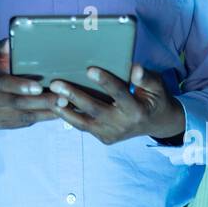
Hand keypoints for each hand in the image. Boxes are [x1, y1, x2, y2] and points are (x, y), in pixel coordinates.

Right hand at [0, 38, 59, 128]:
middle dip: (41, 102)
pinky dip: (40, 118)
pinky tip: (55, 112)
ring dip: (44, 112)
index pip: (3, 84)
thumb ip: (2, 47)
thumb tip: (12, 39)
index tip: (39, 86)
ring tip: (64, 106)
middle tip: (62, 98)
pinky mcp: (0, 124)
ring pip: (22, 116)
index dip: (20, 86)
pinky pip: (22, 123)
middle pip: (17, 103)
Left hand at [47, 63, 185, 145]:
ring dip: (65, 110)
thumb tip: (135, 68)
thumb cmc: (154, 98)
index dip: (105, 82)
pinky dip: (69, 117)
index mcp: (137, 110)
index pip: (119, 94)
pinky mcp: (104, 138)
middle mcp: (122, 125)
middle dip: (75, 96)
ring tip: (50, 97)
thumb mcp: (157, 86)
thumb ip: (146, 78)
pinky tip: (55, 105)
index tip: (90, 69)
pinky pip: (84, 127)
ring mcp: (112, 134)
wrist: (157, 123)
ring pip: (84, 123)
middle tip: (57, 84)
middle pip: (95, 110)